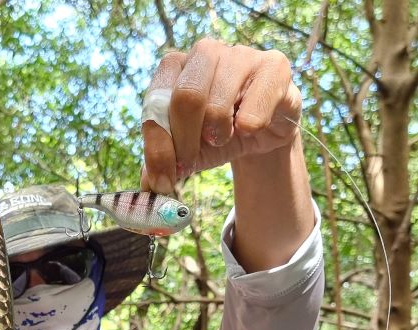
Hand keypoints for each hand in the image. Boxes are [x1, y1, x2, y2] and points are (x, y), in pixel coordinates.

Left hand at [141, 39, 300, 192]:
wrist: (263, 130)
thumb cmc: (219, 134)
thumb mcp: (187, 151)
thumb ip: (164, 163)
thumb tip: (147, 185)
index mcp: (175, 67)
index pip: (155, 102)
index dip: (157, 146)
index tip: (163, 179)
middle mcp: (204, 53)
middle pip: (186, 97)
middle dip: (184, 143)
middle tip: (189, 166)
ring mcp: (240, 55)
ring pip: (217, 104)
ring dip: (217, 135)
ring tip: (222, 138)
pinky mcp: (273, 66)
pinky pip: (254, 107)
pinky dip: (249, 128)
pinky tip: (249, 128)